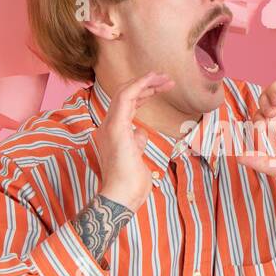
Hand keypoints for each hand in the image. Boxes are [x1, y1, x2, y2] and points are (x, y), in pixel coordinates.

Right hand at [95, 71, 173, 210]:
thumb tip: (141, 133)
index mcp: (114, 132)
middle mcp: (108, 126)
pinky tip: (153, 81)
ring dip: (145, 82)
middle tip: (167, 79)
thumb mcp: (138, 158)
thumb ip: (137, 143)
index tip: (159, 88)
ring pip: (124, 92)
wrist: (122, 197)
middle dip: (146, 84)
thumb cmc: (131, 183)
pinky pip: (125, 98)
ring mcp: (110, 126)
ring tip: (164, 78)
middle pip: (125, 95)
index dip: (143, 93)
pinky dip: (139, 86)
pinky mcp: (115, 127)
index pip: (126, 105)